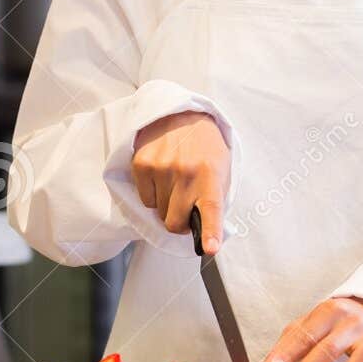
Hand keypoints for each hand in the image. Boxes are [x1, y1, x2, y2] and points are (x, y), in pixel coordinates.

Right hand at [131, 111, 230, 251]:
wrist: (181, 113)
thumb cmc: (204, 148)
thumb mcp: (221, 170)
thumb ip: (215, 200)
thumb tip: (206, 232)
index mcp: (210, 175)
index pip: (211, 209)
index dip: (210, 232)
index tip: (209, 248)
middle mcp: (185, 173)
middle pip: (174, 223)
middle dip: (179, 221)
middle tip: (185, 205)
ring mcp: (161, 168)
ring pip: (158, 212)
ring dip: (165, 204)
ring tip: (174, 182)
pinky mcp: (141, 164)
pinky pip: (144, 198)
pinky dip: (152, 193)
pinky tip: (161, 174)